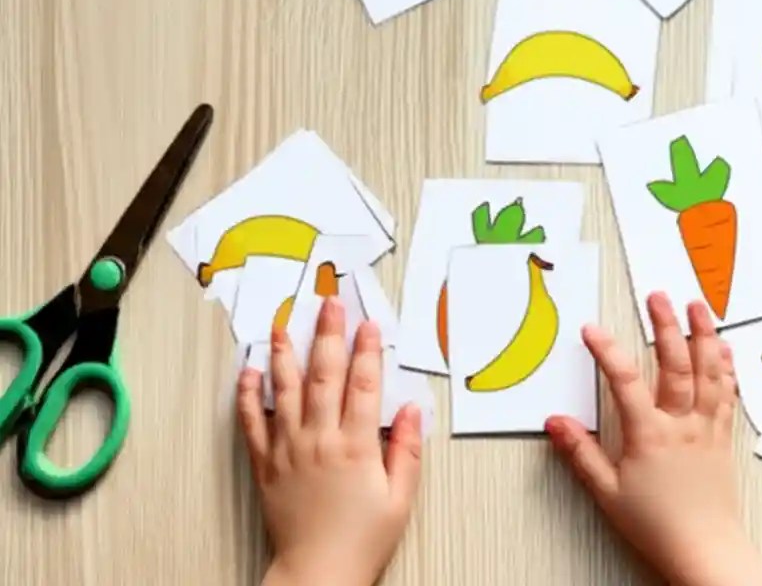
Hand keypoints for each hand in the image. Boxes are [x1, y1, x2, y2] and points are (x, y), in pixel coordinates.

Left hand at [236, 297, 422, 585]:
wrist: (318, 573)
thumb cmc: (362, 539)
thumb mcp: (401, 497)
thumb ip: (407, 450)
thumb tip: (412, 411)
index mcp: (356, 446)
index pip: (364, 385)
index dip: (367, 350)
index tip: (368, 324)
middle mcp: (319, 440)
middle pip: (324, 375)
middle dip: (327, 335)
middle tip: (328, 303)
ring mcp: (289, 449)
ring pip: (286, 390)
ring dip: (285, 353)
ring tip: (283, 324)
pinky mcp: (266, 464)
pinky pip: (254, 422)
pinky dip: (250, 395)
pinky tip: (250, 372)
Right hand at [545, 293, 761, 585]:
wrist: (704, 548)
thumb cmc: (657, 525)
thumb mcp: (607, 492)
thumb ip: (580, 454)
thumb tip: (557, 423)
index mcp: (650, 435)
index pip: (626, 382)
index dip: (608, 351)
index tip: (592, 330)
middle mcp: (682, 424)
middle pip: (675, 364)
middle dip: (666, 325)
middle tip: (658, 296)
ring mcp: (707, 427)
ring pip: (709, 372)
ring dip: (703, 335)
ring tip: (697, 306)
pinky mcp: (723, 437)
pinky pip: (727, 393)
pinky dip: (726, 368)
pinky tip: (723, 350)